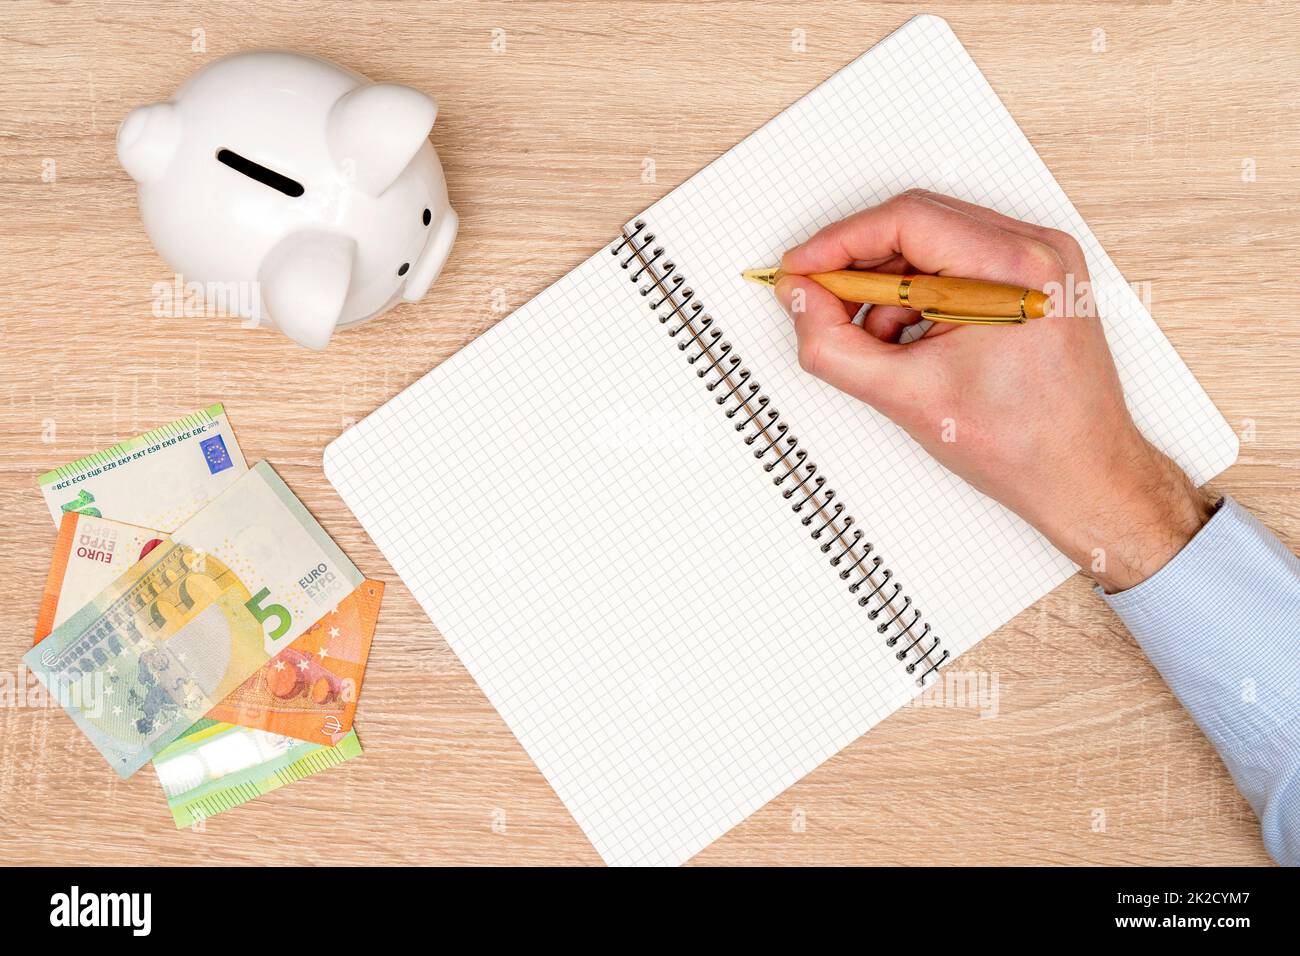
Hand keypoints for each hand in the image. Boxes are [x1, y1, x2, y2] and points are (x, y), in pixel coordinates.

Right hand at [776, 189, 1213, 591]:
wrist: (1084, 478)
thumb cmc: (1026, 447)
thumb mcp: (905, 397)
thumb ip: (833, 345)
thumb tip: (801, 302)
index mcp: (1015, 270)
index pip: (906, 220)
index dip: (838, 243)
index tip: (800, 269)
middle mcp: (1036, 253)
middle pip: (918, 222)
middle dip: (859, 264)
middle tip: (818, 300)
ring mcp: (1039, 263)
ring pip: (934, 244)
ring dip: (888, 285)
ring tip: (877, 342)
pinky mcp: (1032, 281)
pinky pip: (957, 265)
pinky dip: (917, 297)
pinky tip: (908, 343)